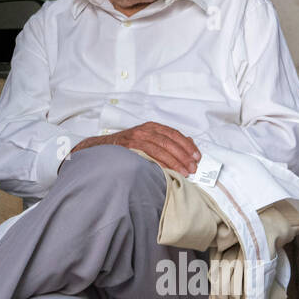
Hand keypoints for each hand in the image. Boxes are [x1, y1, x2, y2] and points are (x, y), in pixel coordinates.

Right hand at [71, 122, 199, 174]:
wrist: (102, 149)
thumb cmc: (126, 147)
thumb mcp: (147, 139)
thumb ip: (166, 141)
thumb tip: (188, 144)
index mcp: (150, 127)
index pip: (173, 133)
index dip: (187, 145)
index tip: (196, 156)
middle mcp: (144, 130)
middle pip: (169, 142)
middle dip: (183, 155)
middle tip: (193, 167)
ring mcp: (136, 139)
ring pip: (160, 149)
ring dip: (174, 161)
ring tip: (184, 171)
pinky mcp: (129, 149)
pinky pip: (148, 156)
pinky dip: (160, 164)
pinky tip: (168, 171)